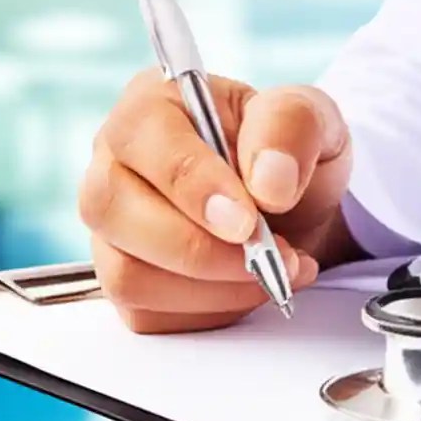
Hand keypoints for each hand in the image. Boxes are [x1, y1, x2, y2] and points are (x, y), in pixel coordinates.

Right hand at [79, 68, 361, 333]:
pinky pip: (146, 313)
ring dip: (210, 289)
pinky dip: (207, 312)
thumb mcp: (309, 117)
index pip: (144, 140)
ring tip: (271, 273)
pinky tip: (245, 289)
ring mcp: (111, 229)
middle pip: (113, 211)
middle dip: (200, 249)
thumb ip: (291, 127)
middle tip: (269, 257)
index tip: (247, 221)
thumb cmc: (283, 154)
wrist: (291, 209)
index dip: (194, 186)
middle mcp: (112, 165)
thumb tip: (269, 182)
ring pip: (126, 274)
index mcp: (149, 107)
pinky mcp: (123, 280)